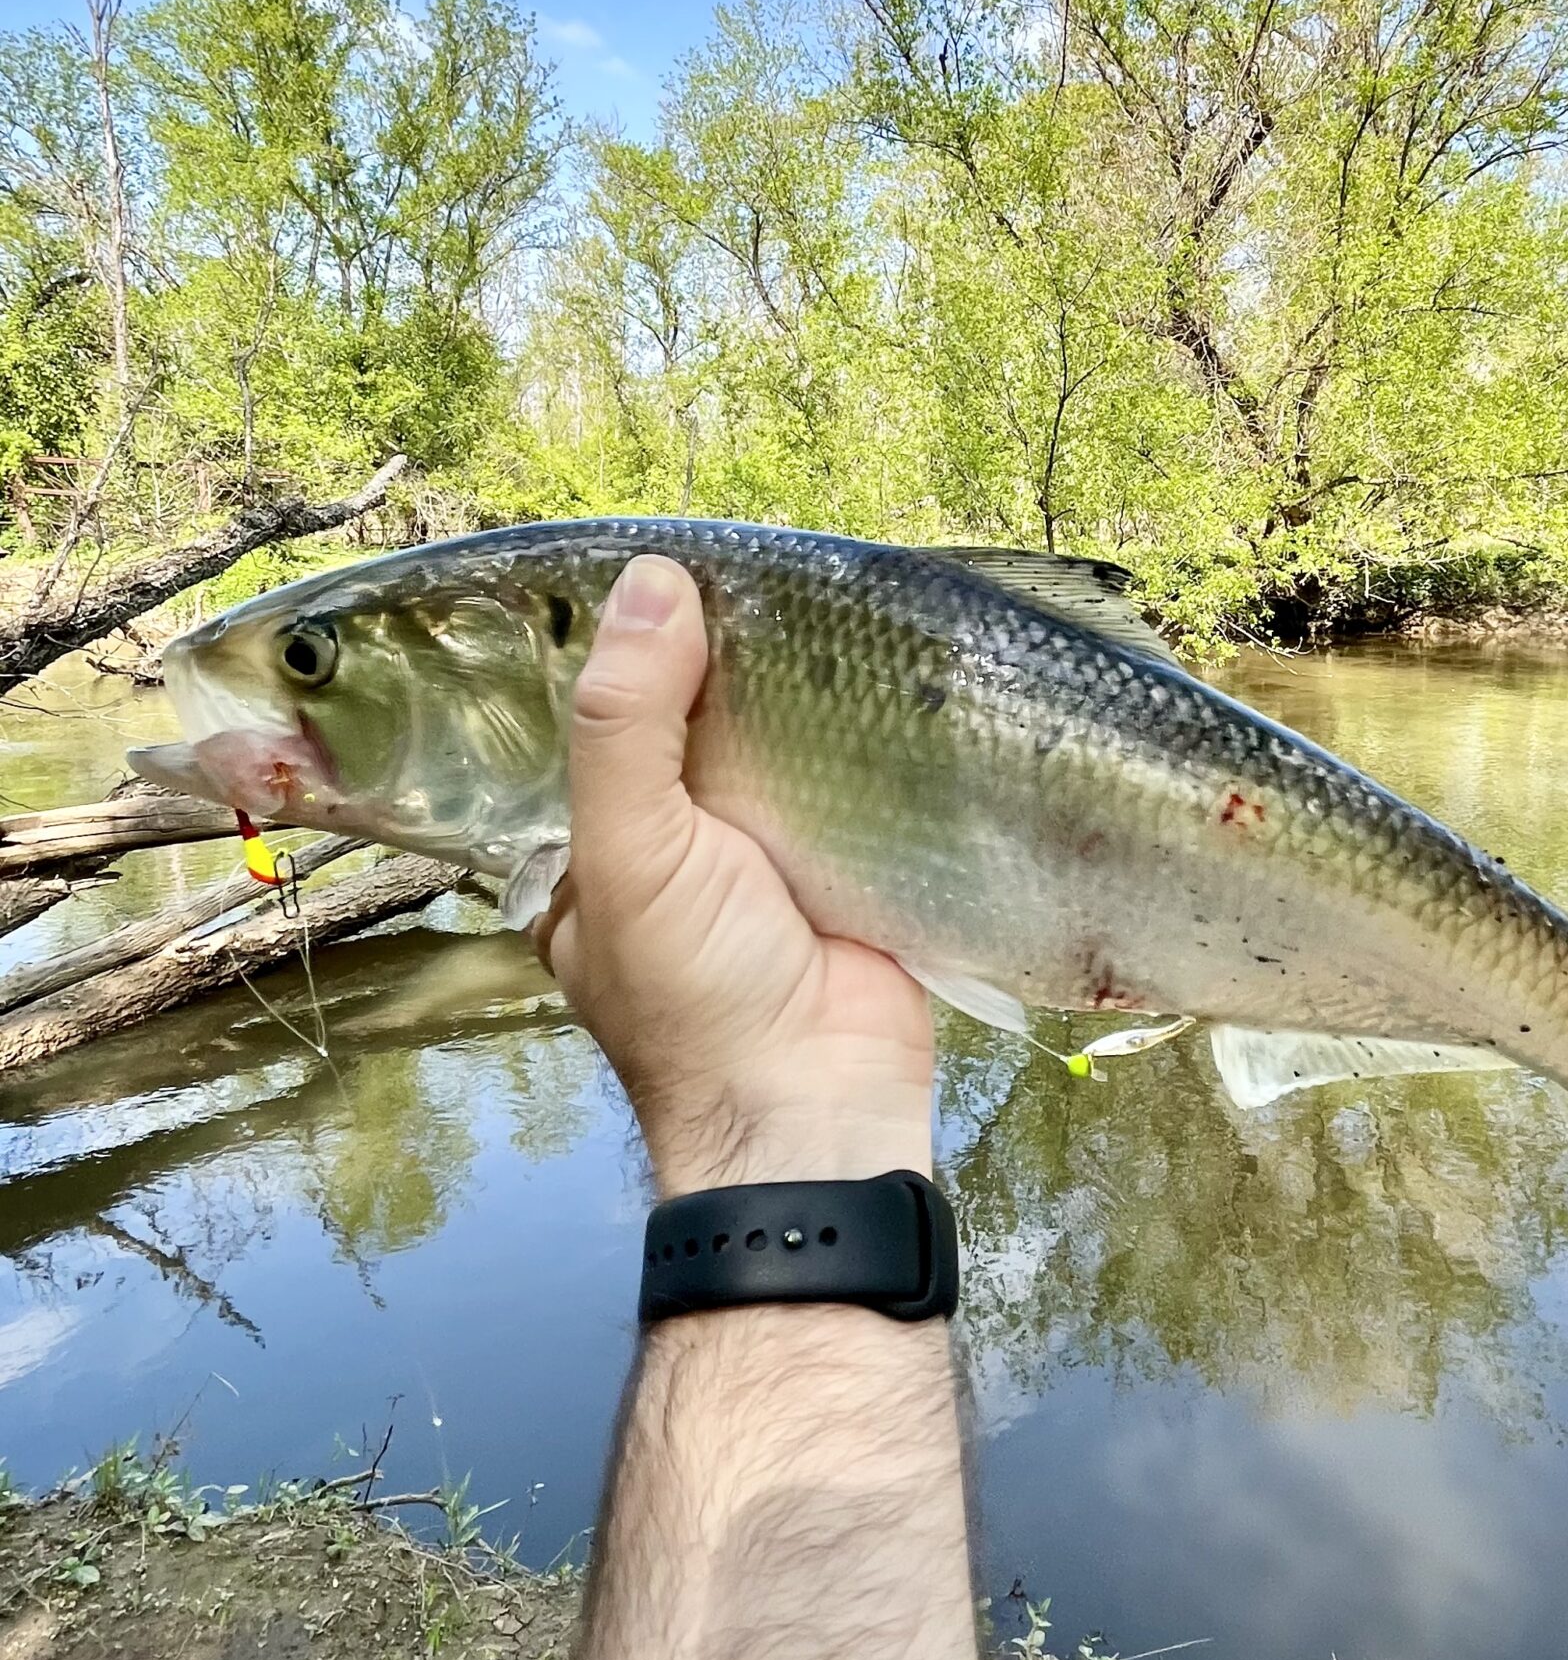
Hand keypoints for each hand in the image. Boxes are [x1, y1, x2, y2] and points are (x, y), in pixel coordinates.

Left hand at [533, 554, 934, 1196]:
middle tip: (755, 554)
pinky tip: (881, 660)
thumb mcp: (631, 854)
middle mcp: (675, 850)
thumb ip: (625, 723)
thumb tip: (653, 579)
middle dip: (718, 657)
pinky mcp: (848, 863)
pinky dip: (862, 732)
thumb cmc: (699, 995)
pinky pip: (848, 780)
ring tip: (822, 584)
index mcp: (595, 853)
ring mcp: (765, 858)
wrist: (822, 1105)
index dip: (616, 650)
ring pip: (774, 747)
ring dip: (797, 687)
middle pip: (690, 726)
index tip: (652, 558)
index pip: (594, 727)